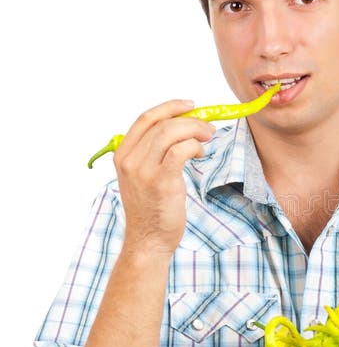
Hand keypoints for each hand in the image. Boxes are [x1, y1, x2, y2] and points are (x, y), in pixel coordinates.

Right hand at [115, 99, 214, 256]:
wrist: (148, 240)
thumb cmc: (151, 208)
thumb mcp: (142, 175)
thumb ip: (152, 152)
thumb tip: (182, 128)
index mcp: (122, 154)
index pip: (145, 118)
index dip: (170, 107)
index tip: (190, 105)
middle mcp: (129, 160)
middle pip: (162, 123)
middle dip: (190, 120)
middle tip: (208, 128)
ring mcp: (143, 171)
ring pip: (171, 133)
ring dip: (195, 131)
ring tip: (207, 140)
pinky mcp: (161, 182)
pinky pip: (180, 151)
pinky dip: (194, 146)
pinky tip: (200, 154)